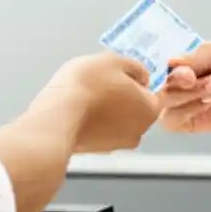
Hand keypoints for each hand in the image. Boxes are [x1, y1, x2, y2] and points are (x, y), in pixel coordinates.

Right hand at [31, 52, 161, 152]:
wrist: (57, 115)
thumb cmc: (87, 85)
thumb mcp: (115, 61)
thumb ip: (136, 67)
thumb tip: (142, 76)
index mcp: (150, 109)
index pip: (153, 93)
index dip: (138, 81)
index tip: (122, 74)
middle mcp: (138, 132)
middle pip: (135, 108)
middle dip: (122, 96)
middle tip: (102, 82)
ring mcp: (116, 145)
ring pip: (116, 120)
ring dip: (106, 109)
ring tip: (87, 95)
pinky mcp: (95, 150)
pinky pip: (99, 130)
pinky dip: (93, 121)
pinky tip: (79, 109)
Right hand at [159, 41, 210, 148]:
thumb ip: (192, 57)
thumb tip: (170, 64)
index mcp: (174, 60)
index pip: (151, 61)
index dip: (157, 63)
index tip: (177, 65)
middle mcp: (169, 81)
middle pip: (154, 82)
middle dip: (177, 79)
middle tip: (194, 77)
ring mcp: (173, 102)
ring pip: (162, 101)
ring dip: (189, 93)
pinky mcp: (181, 122)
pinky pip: (171, 119)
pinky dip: (190, 109)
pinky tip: (208, 102)